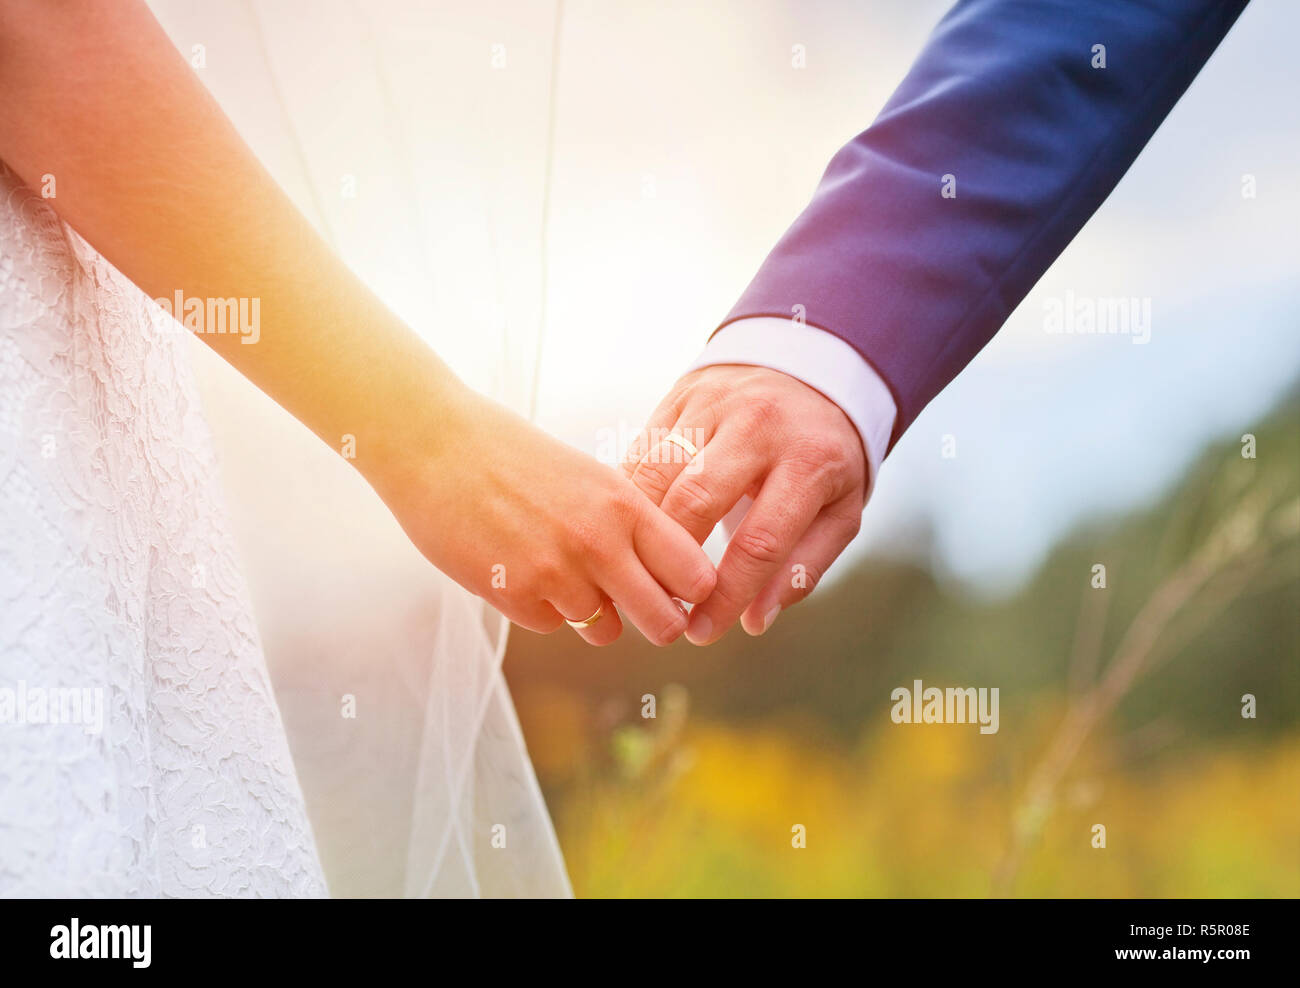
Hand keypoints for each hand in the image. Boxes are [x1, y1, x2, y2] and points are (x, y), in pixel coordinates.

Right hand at [374, 388, 715, 645]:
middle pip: (662, 621)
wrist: (434, 443)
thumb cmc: (513, 455)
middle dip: (660, 624)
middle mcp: (598, 541)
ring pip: (604, 629)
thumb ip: (627, 523)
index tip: (684, 592)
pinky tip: (520, 567)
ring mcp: (555, 572)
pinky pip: (552, 625)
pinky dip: (543, 607)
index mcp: (624, 503)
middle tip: (650, 616)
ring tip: (563, 572)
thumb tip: (666, 575)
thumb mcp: (588, 477)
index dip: (694, 590)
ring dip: (592, 613)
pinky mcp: (514, 595)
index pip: (692, 571)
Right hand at [623, 364, 865, 643]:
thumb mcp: (840, 510)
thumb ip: (803, 568)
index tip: (703, 631)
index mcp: (807, 461)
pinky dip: (628, 495)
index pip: (761, 543)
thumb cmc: (824, 453)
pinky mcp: (678, 398)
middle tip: (662, 604)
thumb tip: (755, 620)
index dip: (727, 595)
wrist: (809, 364)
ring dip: (638, 532)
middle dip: (671, 564)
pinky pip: (642, 451)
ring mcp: (713, 406)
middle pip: (696, 503)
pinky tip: (625, 530)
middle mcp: (758, 426)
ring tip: (637, 573)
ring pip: (657, 474)